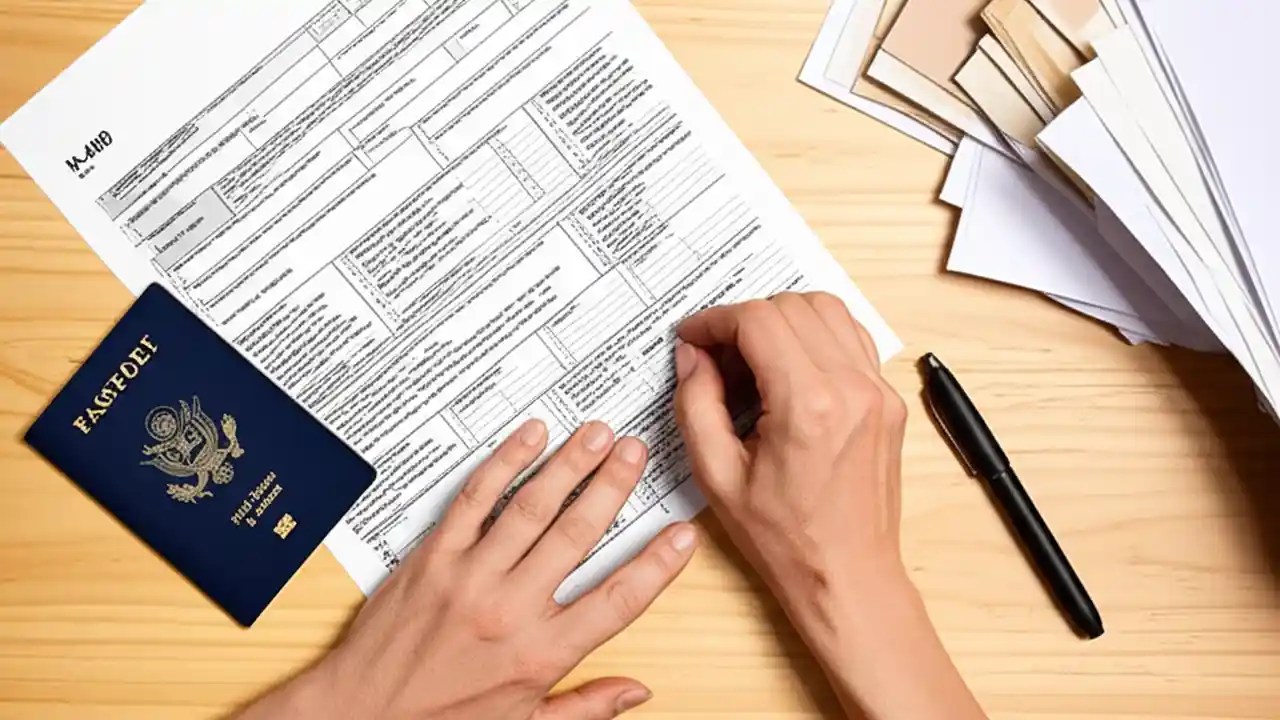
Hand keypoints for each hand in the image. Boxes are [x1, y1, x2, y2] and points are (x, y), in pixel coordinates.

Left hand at [238, 420, 697, 719]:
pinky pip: (473, 500)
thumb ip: (586, 708)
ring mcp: (469, 577)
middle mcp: (509, 611)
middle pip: (577, 536)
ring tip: (596, 435)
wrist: (358, 717)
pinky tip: (528, 438)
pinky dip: (503, 463)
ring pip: (531, 508)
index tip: (683, 534)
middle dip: (613, 487)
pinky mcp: (432, 557)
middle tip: (636, 452)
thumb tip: (637, 691)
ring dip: (569, 466)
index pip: (617, 601)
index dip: (656, 565)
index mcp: (539, 656)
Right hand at [673, 293, 984, 719]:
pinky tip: (789, 370)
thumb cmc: (785, 540)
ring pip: (828, 310)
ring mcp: (878, 391)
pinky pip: (852, 339)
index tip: (691, 338)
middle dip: (745, 319)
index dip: (715, 320)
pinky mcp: (888, 401)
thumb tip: (692, 355)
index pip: (758, 320)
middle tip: (715, 356)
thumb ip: (697, 404)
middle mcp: (852, 388)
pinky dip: (816, 336)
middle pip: (791, 305)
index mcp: (808, 405)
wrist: (848, 576)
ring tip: (752, 361)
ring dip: (782, 320)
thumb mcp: (718, 476)